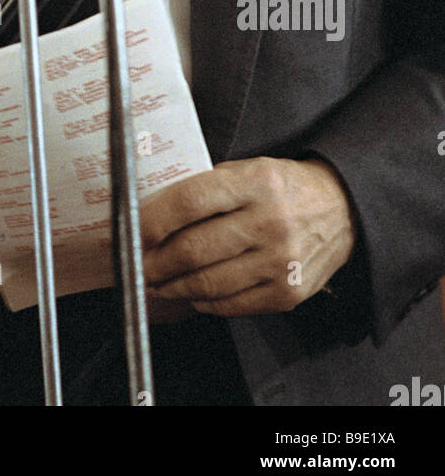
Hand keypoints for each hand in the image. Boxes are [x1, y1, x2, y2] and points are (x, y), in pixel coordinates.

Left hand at [140, 157, 356, 317]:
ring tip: (158, 282)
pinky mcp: (289, 293)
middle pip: (193, 249)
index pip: (189, 202)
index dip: (152, 221)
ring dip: (173, 287)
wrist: (343, 209)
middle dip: (154, 262)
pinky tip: (192, 293)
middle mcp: (270, 222)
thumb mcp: (247, 170)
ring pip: (208, 284)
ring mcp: (281, 261)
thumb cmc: (282, 187)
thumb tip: (153, 215)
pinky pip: (232, 305)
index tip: (132, 232)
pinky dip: (204, 302)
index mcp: (255, 183)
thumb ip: (206, 188)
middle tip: (137, 264)